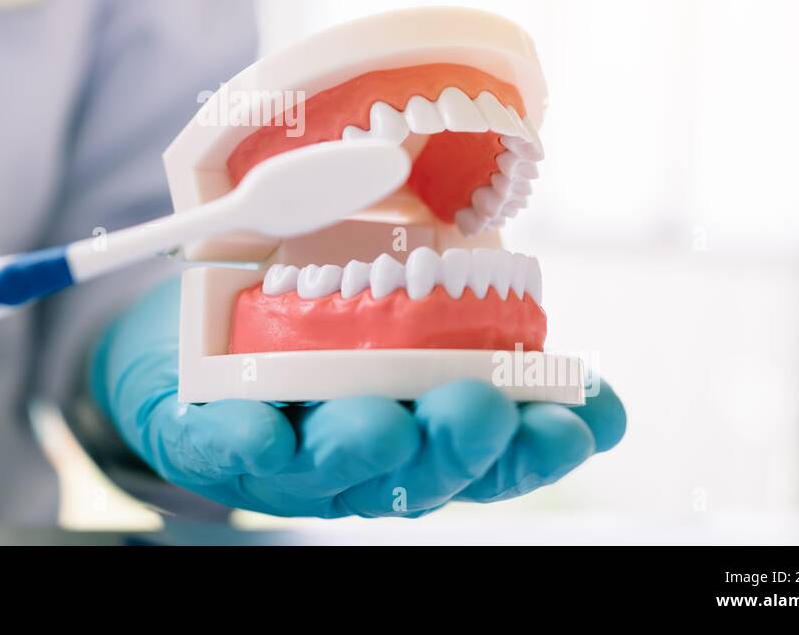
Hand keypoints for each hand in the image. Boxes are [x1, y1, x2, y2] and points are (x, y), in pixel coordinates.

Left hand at [93, 279, 624, 516]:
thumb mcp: (416, 325)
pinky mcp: (204, 440)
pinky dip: (240, 442)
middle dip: (452, 445)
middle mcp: (358, 461)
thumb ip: (493, 348)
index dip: (534, 449)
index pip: (486, 460)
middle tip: (482, 409)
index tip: (576, 423)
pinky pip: (218, 449)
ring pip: (323, 469)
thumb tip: (602, 397)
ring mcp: (281, 457)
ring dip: (357, 447)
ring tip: (382, 422)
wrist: (197, 338)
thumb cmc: (320, 332)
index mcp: (416, 437)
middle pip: (413, 472)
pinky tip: (261, 432)